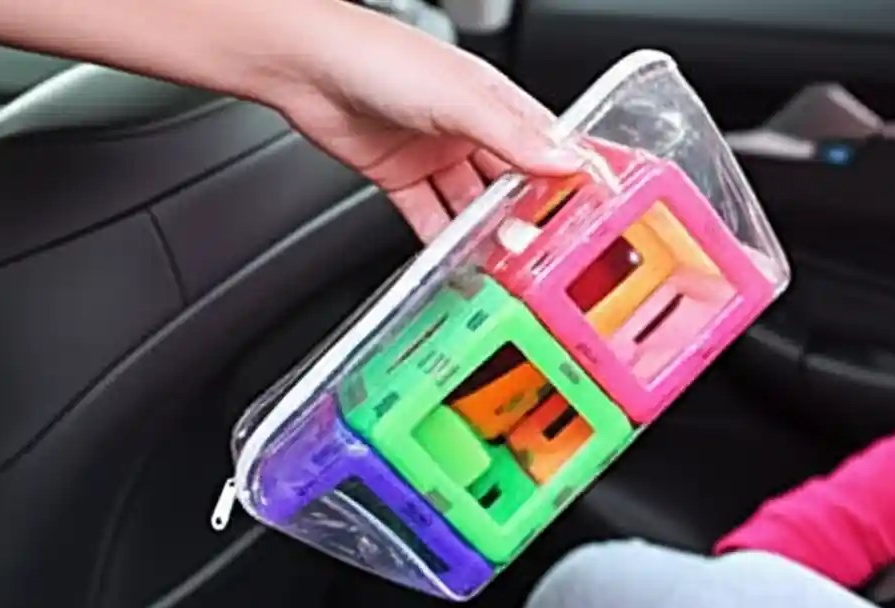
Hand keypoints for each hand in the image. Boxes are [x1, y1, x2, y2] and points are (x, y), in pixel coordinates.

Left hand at [260, 2, 584, 240]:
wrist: (306, 66)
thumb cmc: (379, 57)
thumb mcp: (462, 100)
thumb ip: (514, 137)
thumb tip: (567, 161)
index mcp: (493, 100)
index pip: (545, 144)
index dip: (567, 177)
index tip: (589, 212)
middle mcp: (468, 127)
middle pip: (509, 182)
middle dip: (527, 216)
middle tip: (544, 251)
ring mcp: (434, 154)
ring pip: (471, 205)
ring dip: (485, 234)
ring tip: (504, 264)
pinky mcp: (400, 176)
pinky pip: (429, 216)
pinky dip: (442, 242)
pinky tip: (456, 261)